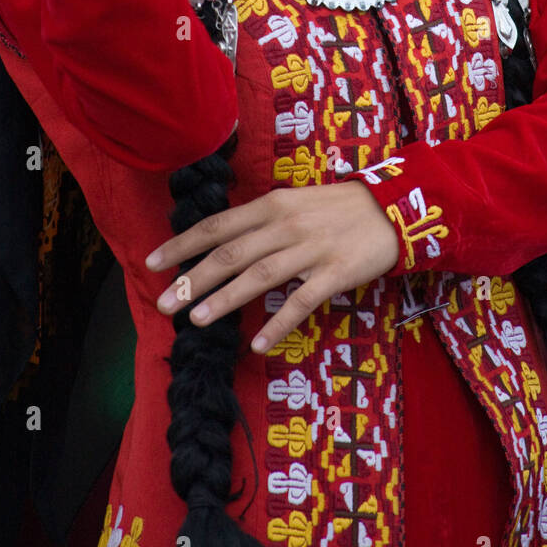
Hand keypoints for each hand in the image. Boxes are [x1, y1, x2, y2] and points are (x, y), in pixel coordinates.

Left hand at [146, 181, 399, 353]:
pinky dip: (278, 323)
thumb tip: (220, 243)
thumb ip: (261, 222)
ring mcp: (310, 250)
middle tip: (164, 303)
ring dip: (225, 300)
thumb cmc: (337, 208)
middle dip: (193, 279)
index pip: (218, 225)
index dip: (183, 244)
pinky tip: (257, 343)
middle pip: (230, 254)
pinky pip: (301, 302)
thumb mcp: (294, 202)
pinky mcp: (334, 274)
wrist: (393, 209)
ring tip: (196, 320)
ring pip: (259, 276)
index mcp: (272, 205)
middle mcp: (286, 225)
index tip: (153, 263)